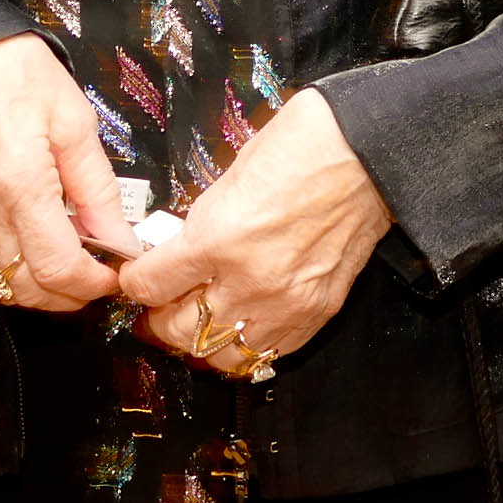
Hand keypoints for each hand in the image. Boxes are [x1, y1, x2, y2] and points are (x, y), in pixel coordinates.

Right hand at [0, 34, 123, 311]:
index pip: (58, 268)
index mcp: (19, 182)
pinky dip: (3, 270)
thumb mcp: (74, 119)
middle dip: (68, 293)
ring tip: (62, 258)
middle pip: (27, 289)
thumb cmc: (12, 75)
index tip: (111, 275)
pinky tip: (24, 248)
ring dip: (36, 285)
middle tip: (93, 271)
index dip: (92, 284)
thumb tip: (118, 238)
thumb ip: (97, 187)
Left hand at [116, 89, 391, 374]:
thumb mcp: (229, 178)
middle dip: (159, 319)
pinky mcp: (316, 312)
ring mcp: (285, 303)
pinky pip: (267, 353)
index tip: (135, 279)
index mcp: (219, 239)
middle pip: (179, 331)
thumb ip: (199, 223)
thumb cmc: (304, 147)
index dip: (134, 283)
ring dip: (201, 340)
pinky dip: (246, 344)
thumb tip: (176, 251)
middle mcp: (249, 281)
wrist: (368, 153)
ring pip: (220, 355)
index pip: (151, 286)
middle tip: (156, 307)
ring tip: (196, 322)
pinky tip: (240, 326)